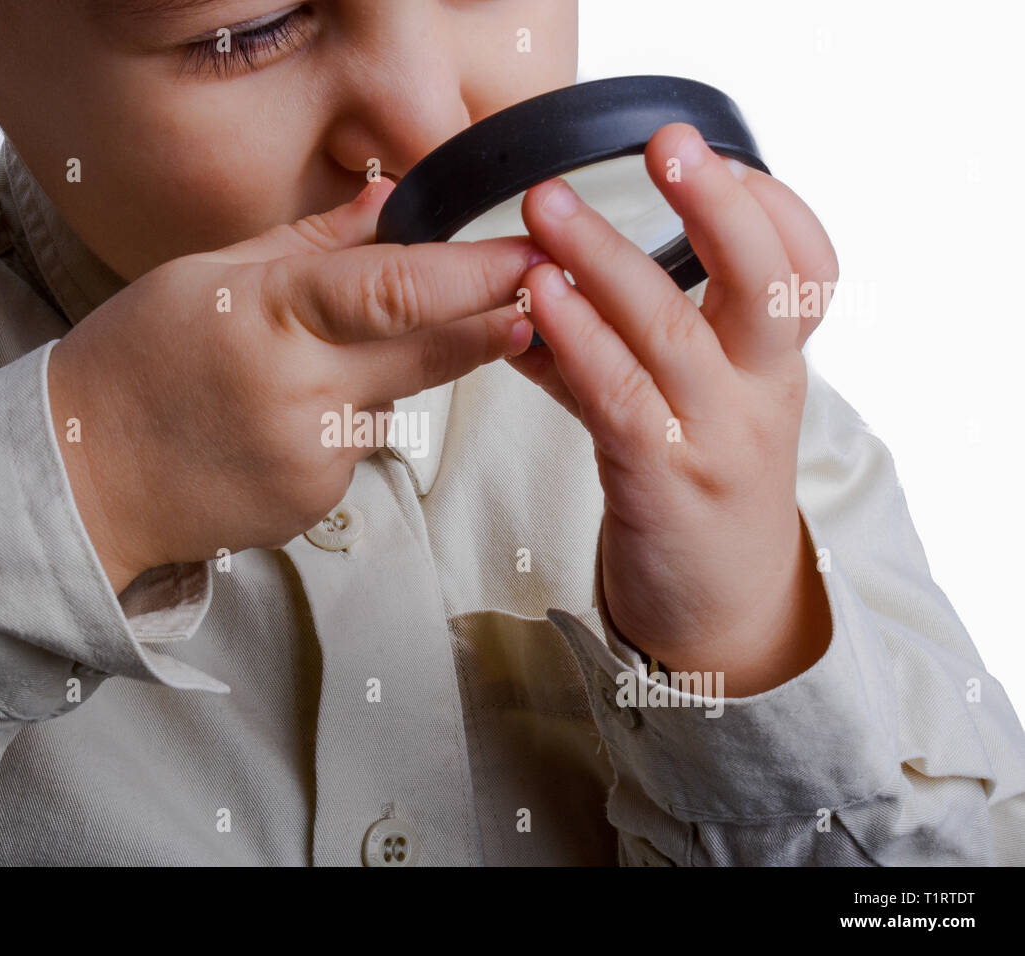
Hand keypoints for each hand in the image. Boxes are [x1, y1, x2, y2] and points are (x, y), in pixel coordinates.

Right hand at [48, 179, 540, 593]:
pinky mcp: (318, 503)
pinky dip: (344, 422)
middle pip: (430, 353)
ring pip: (395, 400)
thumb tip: (388, 202)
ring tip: (295, 370)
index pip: (394, 290)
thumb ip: (311, 243)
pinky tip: (281, 421)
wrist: (86, 478)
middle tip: (529, 298)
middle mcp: (299, 393)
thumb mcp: (208, 275)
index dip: (476, 275)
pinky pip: (361, 445)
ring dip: (386, 373)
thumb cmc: (136, 362)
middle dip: (488, 323)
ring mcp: (313, 458)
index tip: (531, 256)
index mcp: (267, 317)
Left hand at [508, 123, 834, 695]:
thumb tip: (535, 293)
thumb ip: (617, 352)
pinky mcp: (660, 483)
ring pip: (672, 334)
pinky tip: (536, 308)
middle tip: (667, 144)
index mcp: (773, 371)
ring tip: (549, 214)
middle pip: (763, 286)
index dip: (773, 209)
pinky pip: (618, 399)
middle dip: (716, 207)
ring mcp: (715, 441)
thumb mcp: (682, 413)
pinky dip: (576, 345)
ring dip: (606, 265)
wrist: (718, 618)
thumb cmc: (695, 497)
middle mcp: (759, 397)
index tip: (716, 154)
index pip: (807, 275)